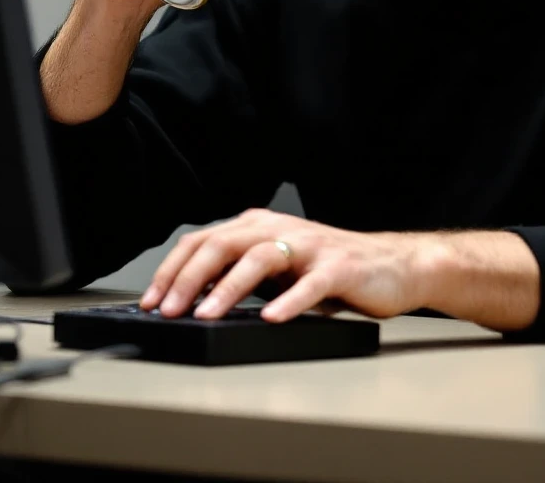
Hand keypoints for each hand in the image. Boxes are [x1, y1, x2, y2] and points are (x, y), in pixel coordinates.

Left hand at [139, 209, 426, 322]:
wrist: (394, 264)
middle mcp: (280, 229)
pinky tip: (271, 318)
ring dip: (228, 288)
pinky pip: (310, 284)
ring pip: (260, 258)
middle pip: (223, 244)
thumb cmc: (330, 269)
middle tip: (167, 309)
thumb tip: (190, 300)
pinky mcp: (339, 268)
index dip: (173, 269)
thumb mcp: (277, 268)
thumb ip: (240, 274)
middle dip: (189, 278)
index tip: (151, 299)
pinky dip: (288, 301)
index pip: (204, 240)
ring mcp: (310, 247)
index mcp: (259, 227)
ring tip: (207, 315)